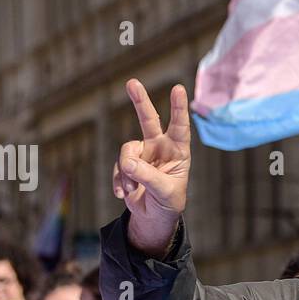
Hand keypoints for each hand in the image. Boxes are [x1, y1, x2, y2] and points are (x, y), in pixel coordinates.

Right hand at [112, 79, 191, 255]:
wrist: (153, 217)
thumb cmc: (168, 203)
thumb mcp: (164, 192)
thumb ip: (148, 176)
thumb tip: (127, 162)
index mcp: (178, 151)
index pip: (180, 127)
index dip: (179, 108)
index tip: (178, 88)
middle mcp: (160, 147)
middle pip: (148, 120)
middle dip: (140, 101)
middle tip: (132, 82)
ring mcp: (143, 153)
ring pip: (127, 150)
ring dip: (127, 172)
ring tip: (133, 190)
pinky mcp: (127, 164)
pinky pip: (118, 166)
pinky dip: (119, 181)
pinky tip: (123, 194)